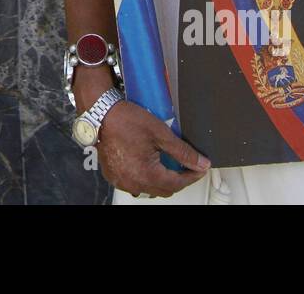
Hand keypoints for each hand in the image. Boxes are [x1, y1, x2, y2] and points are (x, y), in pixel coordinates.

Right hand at [96, 100, 210, 197]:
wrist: (101, 114)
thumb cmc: (127, 121)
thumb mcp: (161, 134)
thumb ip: (183, 152)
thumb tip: (201, 163)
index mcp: (147, 174)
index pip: (178, 184)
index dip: (192, 176)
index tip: (199, 168)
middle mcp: (133, 182)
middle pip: (165, 190)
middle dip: (177, 180)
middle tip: (185, 166)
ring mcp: (121, 181)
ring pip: (149, 190)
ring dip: (160, 181)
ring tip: (166, 165)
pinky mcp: (112, 176)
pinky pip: (134, 185)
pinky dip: (144, 178)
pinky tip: (146, 165)